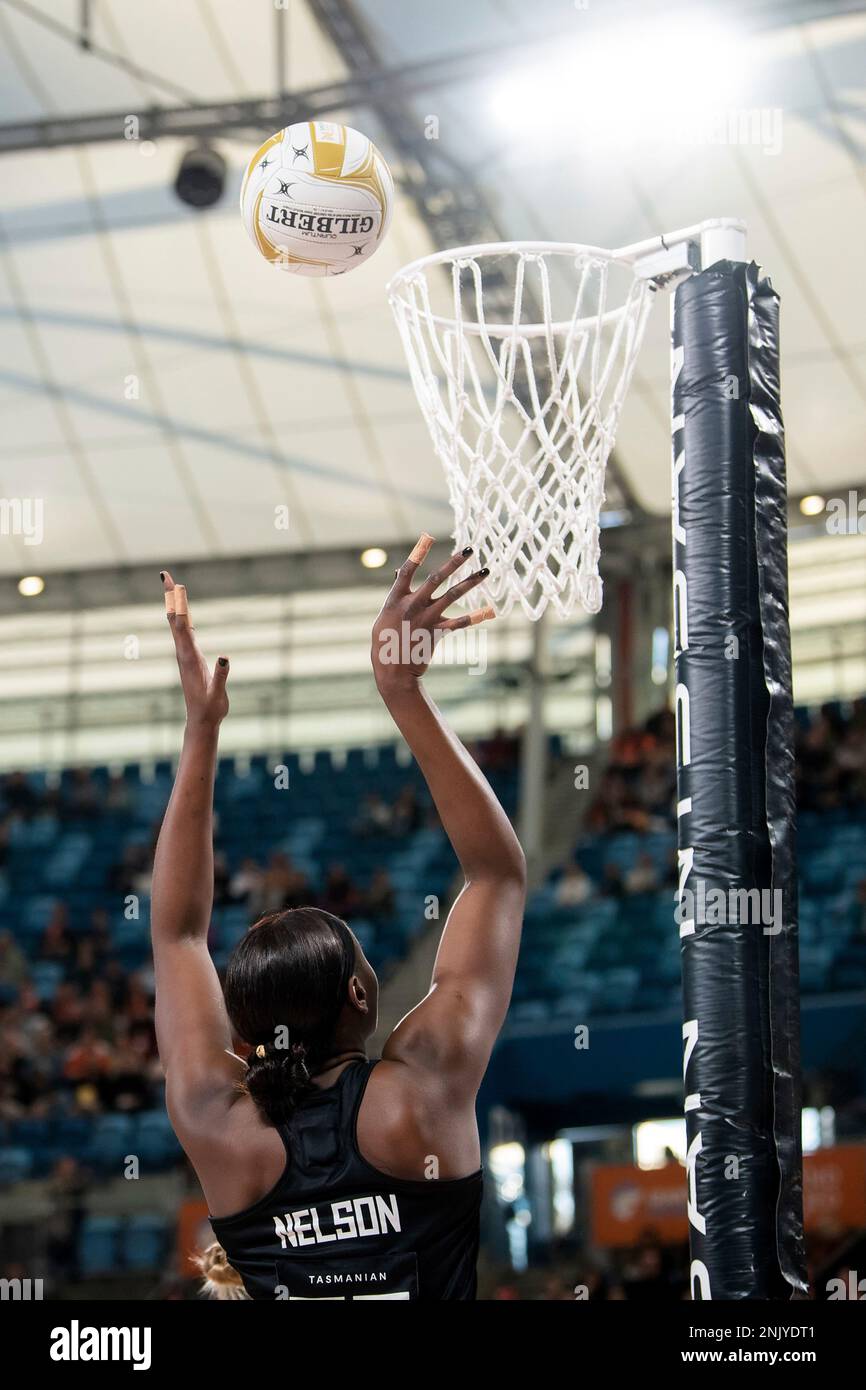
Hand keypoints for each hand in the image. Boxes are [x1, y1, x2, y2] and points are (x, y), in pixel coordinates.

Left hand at [162, 571, 229, 728]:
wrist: (200, 721)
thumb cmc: (210, 708)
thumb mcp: (218, 693)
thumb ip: (221, 676)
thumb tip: (225, 657)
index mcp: (189, 657)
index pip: (182, 625)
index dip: (179, 604)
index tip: (176, 584)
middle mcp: (183, 653)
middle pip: (175, 619)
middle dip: (171, 597)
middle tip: (165, 575)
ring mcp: (185, 656)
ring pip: (178, 625)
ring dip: (175, 605)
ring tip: (172, 588)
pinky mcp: (190, 660)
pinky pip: (184, 634)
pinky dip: (183, 619)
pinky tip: (184, 616)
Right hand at [371, 535, 494, 693]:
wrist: (391, 669)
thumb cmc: (385, 640)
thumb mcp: (386, 614)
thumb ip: (396, 592)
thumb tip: (399, 572)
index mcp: (396, 598)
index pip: (407, 570)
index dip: (418, 553)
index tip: (429, 536)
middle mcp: (412, 605)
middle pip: (436, 578)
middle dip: (454, 563)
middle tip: (469, 550)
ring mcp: (426, 619)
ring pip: (452, 596)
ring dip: (471, 582)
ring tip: (486, 571)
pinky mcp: (437, 633)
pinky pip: (460, 623)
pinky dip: (475, 616)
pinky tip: (490, 611)